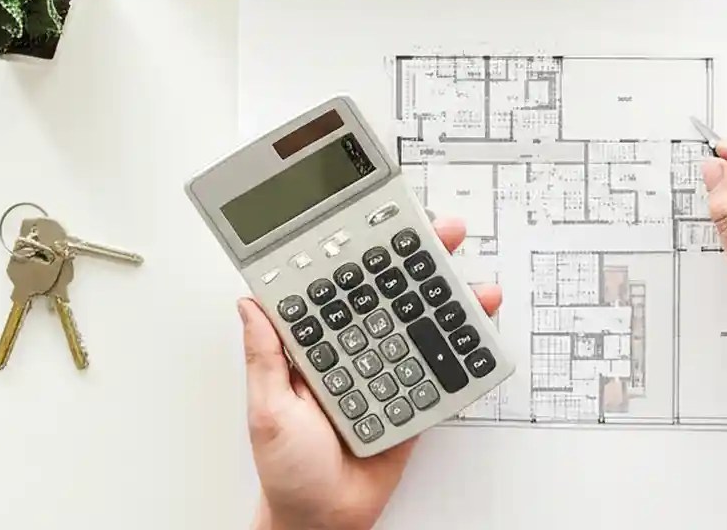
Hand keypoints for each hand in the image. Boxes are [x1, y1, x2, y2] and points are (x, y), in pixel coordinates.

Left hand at [237, 218, 500, 529]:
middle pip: (390, 296)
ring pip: (421, 326)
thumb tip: (249, 304)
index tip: (383, 226)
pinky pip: (439, 372)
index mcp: (315, 348)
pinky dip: (462, 352)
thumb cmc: (288, 472)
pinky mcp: (412, 399)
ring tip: (475, 287)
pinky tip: (476, 334)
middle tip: (446, 236)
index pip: (341, 288)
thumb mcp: (266, 410)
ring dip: (452, 303)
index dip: (363, 254)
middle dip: (421, 263)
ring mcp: (386, 372)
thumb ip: (265, 357)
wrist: (325, 520)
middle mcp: (353, 352)